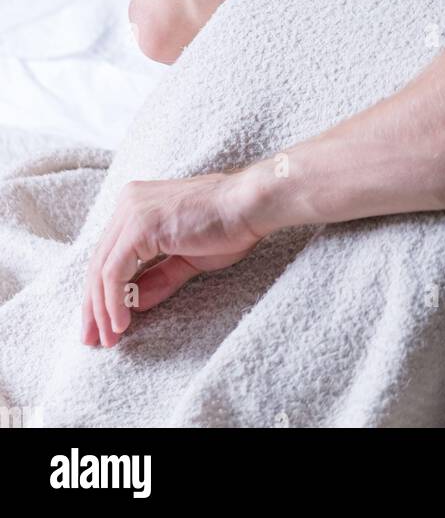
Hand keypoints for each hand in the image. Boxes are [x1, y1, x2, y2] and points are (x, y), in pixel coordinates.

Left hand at [80, 167, 265, 347]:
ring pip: (101, 270)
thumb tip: (135, 304)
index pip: (108, 254)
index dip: (101, 293)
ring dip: (103, 310)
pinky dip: (114, 302)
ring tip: (110, 339)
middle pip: (98, 263)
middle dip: (95, 306)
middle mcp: (128, 202)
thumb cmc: (229, 226)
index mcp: (137, 204)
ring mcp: (132, 212)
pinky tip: (122, 323)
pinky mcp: (139, 226)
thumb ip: (159, 277)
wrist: (250, 204)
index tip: (104, 325)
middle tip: (96, 340)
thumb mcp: (187, 258)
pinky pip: (114, 273)